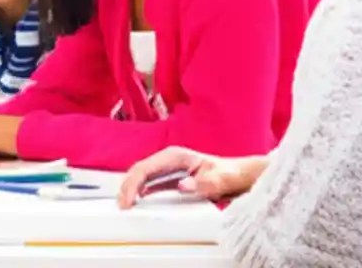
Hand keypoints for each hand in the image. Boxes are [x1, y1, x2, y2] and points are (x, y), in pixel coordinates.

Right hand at [118, 147, 264, 207]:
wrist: (239, 176)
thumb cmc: (230, 174)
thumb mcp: (220, 179)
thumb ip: (203, 183)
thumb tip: (182, 186)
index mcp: (175, 156)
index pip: (145, 167)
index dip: (132, 184)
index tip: (128, 200)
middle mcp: (168, 159)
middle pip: (139, 170)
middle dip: (126, 186)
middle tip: (122, 206)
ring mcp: (168, 168)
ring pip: (141, 176)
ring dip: (130, 189)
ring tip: (124, 204)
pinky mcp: (170, 178)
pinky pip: (149, 183)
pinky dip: (139, 191)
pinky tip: (136, 201)